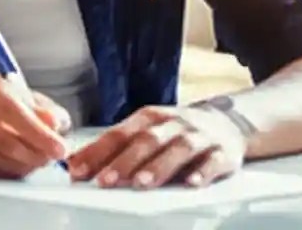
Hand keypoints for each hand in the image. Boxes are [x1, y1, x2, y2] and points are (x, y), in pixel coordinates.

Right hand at [0, 73, 69, 178]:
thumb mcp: (21, 93)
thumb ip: (43, 108)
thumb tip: (55, 125)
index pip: (10, 111)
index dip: (37, 132)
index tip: (60, 148)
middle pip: (3, 141)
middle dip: (36, 154)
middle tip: (54, 157)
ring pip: (1, 162)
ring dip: (28, 165)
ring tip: (40, 157)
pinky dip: (15, 171)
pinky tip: (21, 161)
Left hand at [67, 105, 246, 189]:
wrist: (227, 123)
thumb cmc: (176, 131)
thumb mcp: (145, 131)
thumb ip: (114, 148)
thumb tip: (75, 165)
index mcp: (148, 118)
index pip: (118, 134)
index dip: (97, 153)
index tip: (78, 171)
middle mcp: (172, 123)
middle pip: (146, 141)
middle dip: (124, 161)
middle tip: (106, 181)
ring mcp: (198, 136)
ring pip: (177, 149)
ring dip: (158, 166)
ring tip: (141, 183)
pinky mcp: (223, 152)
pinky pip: (213, 161)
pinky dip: (202, 172)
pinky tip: (190, 184)